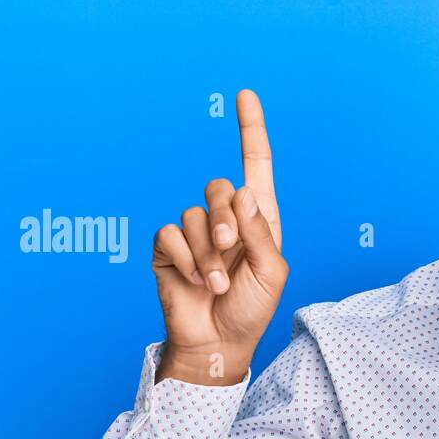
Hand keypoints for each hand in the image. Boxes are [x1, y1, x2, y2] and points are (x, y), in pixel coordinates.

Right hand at [152, 89, 287, 384]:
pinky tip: (193, 281)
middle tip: (230, 252)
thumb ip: (260, 231)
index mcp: (258, 220)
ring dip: (208, 252)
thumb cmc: (251, 310)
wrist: (219, 343)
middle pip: (219, 186)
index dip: (251, 131)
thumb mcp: (270, 272)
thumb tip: (243, 192)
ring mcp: (195, 233)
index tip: (245, 95)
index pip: (255, 166)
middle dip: (226, 219)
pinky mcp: (168, 248)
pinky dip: (185, 259)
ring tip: (218, 283)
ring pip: (194, 213)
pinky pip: (170, 233)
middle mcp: (227, 220)